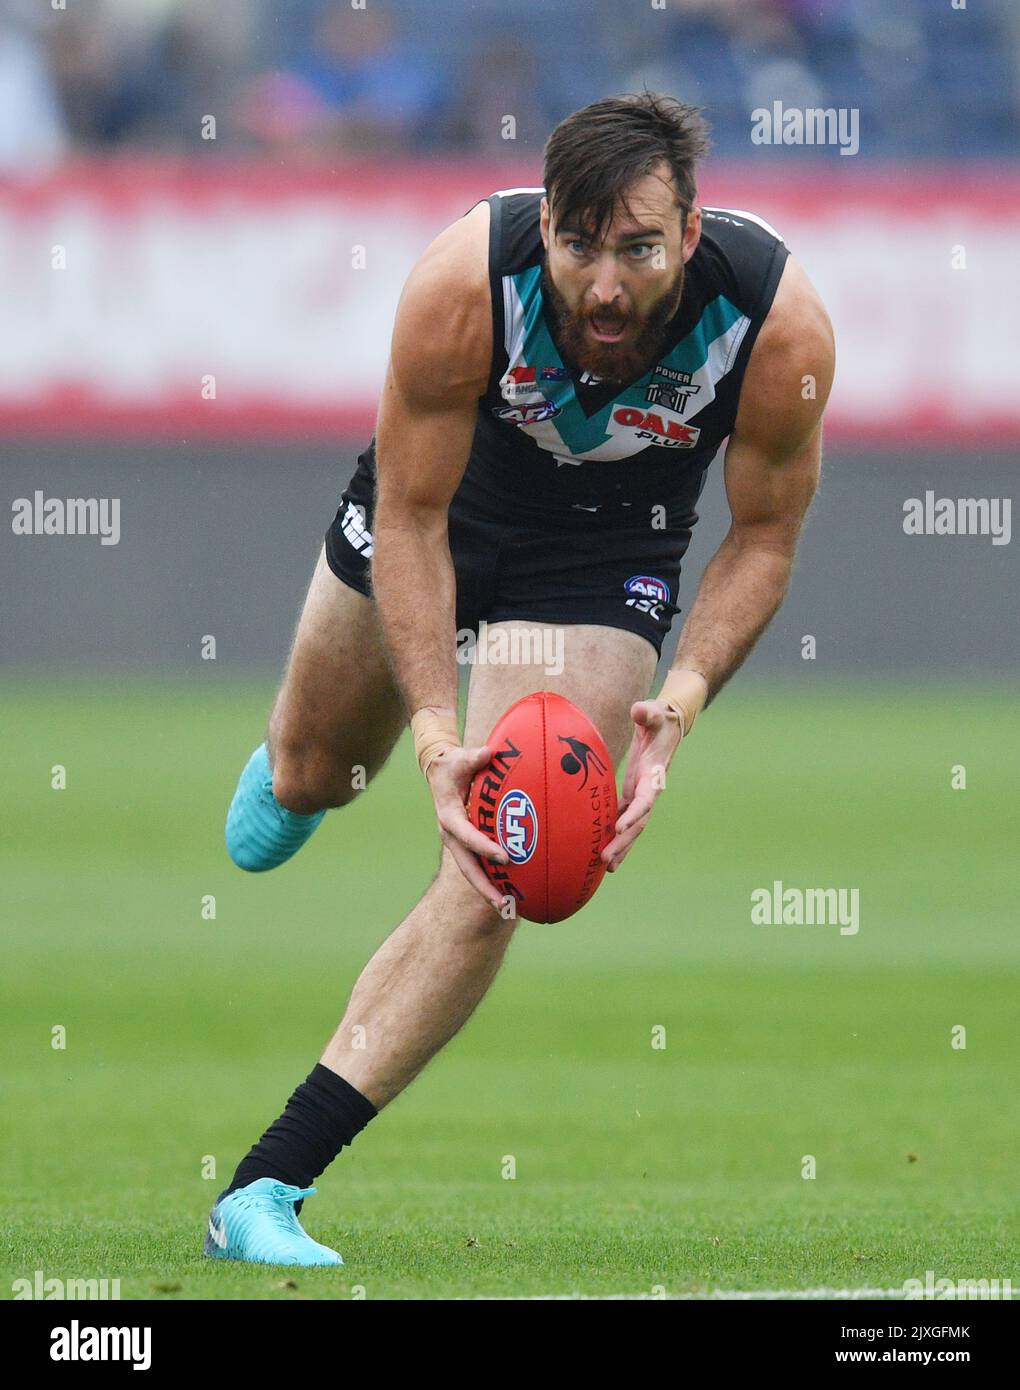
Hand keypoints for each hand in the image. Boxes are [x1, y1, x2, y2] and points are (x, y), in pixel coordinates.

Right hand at [427, 744, 509, 910]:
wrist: (440, 773)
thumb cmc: (453, 765)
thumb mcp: (459, 758)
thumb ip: (473, 758)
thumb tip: (488, 753)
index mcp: (449, 817)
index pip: (466, 836)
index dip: (484, 847)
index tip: (504, 857)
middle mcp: (451, 836)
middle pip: (468, 867)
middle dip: (484, 887)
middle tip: (504, 904)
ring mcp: (458, 843)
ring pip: (473, 872)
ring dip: (489, 890)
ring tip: (509, 909)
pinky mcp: (466, 845)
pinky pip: (479, 865)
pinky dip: (492, 879)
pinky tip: (510, 892)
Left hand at [602, 700, 683, 873]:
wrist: (666, 726)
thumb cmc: (659, 719)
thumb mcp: (654, 712)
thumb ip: (647, 712)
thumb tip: (639, 710)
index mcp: (654, 775)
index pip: (645, 800)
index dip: (634, 815)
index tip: (619, 828)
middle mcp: (649, 790)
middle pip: (638, 822)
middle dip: (623, 842)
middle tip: (606, 860)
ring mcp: (641, 794)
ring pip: (632, 826)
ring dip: (620, 845)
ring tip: (606, 866)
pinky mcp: (633, 792)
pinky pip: (624, 817)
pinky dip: (615, 832)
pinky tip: (603, 846)